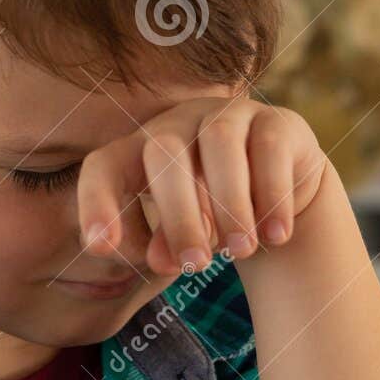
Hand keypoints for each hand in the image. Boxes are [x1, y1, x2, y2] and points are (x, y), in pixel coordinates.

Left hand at [78, 92, 328, 274]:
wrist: (282, 188)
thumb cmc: (215, 212)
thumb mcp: (186, 233)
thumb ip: (169, 245)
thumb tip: (164, 260)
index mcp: (139, 150)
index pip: (104, 166)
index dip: (97, 202)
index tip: (101, 248)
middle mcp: (177, 124)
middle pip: (164, 152)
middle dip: (177, 215)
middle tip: (196, 265)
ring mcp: (226, 114)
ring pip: (219, 143)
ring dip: (229, 202)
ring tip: (242, 251)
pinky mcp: (274, 120)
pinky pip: (269, 149)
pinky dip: (272, 196)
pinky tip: (276, 236)